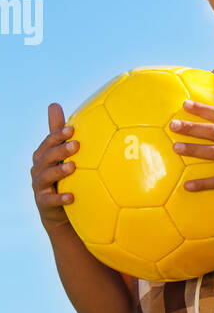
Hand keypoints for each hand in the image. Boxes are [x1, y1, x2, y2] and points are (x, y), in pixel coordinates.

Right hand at [31, 102, 79, 233]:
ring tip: (73, 167)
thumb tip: (53, 104)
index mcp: (43, 155)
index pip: (48, 142)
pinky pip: (50, 200)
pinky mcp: (43, 203)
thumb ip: (58, 132)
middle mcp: (38, 168)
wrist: (59, 209)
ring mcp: (39, 186)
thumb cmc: (62, 175)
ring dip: (59, 171)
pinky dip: (60, 198)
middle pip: (47, 157)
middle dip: (60, 150)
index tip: (72, 129)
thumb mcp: (60, 153)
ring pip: (46, 176)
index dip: (57, 134)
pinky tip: (72, 196)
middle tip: (76, 145)